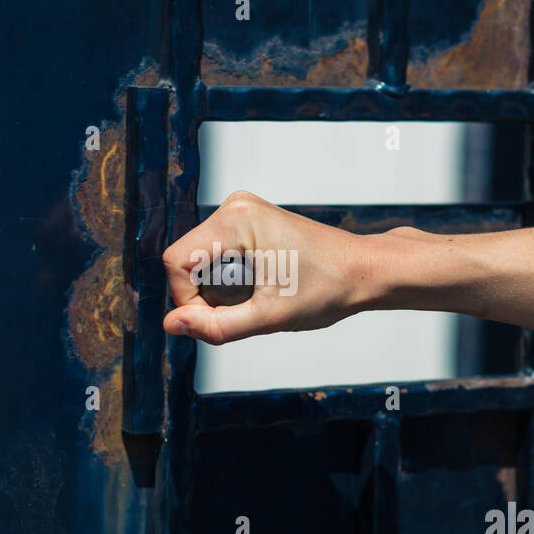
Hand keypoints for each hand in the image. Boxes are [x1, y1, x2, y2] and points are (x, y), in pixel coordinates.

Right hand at [161, 191, 379, 343]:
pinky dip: (228, 279)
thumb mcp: (269, 317)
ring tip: (257, 297)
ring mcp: (241, 210)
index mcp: (237, 220)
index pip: (178, 263)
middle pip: (187, 261)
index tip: (219, 321)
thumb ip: (216, 326)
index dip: (187, 300)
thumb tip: (172, 326)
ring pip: (200, 260)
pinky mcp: (247, 220)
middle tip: (246, 310)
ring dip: (218, 289)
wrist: (361, 271)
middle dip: (206, 296)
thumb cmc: (327, 288)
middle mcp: (234, 207)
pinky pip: (216, 254)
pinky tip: (259, 285)